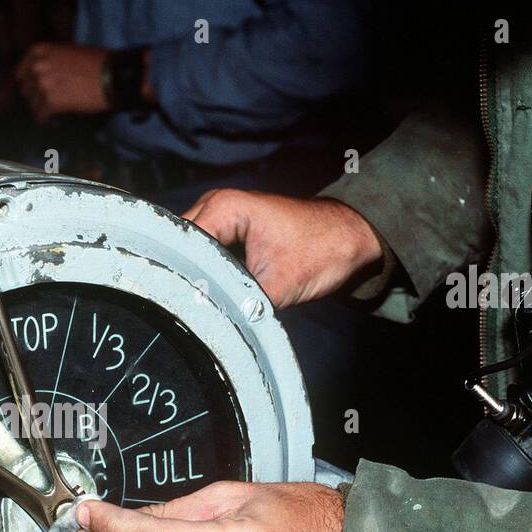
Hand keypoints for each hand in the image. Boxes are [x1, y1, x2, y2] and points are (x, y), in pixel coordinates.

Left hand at [16, 43, 110, 123]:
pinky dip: (47, 122)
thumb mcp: (68, 52)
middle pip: (27, 91)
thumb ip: (51, 62)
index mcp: (40, 51)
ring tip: (54, 116)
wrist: (111, 76)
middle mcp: (38, 66)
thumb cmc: (96, 63)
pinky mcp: (51, 102)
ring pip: (33, 106)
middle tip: (48, 106)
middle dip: (36, 99)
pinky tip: (56, 122)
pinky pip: (41, 117)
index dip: (28, 85)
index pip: (22, 73)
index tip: (34, 93)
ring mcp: (43, 85)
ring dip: (42, 112)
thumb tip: (41, 78)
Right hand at [182, 192, 382, 308]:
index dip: (179, 277)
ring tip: (195, 303)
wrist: (352, 238)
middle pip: (178, 248)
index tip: (181, 305)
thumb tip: (212, 325)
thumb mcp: (279, 286)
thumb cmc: (324, 250)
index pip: (181, 245)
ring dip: (193, 277)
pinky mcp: (227, 231)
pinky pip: (202, 254)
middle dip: (182, 277)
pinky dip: (204, 274)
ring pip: (188, 253)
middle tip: (186, 309)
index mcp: (225, 207)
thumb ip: (240, 304)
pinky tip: (207, 295)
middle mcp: (215, 205)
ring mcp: (220, 217)